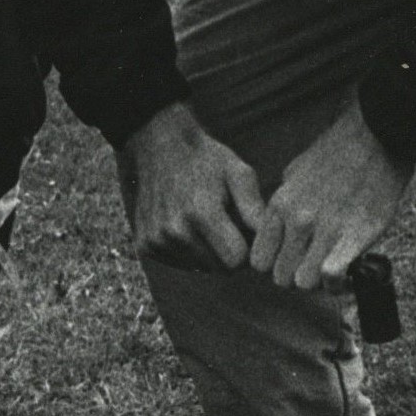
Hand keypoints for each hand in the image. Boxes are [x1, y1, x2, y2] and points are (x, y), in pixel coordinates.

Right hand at [116, 101, 263, 271]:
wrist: (161, 147)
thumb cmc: (207, 160)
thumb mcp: (238, 173)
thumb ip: (255, 208)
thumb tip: (270, 241)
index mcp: (201, 212)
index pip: (236, 260)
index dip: (248, 249)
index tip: (246, 232)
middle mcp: (175, 230)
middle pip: (218, 268)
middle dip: (229, 252)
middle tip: (227, 225)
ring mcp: (156, 239)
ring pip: (199, 267)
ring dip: (209, 252)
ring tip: (206, 223)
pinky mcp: (144, 245)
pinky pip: (180, 263)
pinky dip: (188, 251)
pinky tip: (188, 226)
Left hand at [253, 94, 411, 291]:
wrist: (377, 136)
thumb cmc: (340, 151)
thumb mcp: (296, 171)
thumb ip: (284, 202)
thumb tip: (279, 224)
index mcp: (280, 204)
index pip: (259, 259)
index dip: (276, 265)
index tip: (291, 261)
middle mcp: (296, 219)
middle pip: (281, 276)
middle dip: (297, 275)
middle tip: (315, 265)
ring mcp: (324, 229)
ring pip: (304, 283)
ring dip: (319, 282)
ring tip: (331, 269)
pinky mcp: (353, 236)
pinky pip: (330, 276)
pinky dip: (338, 283)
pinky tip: (346, 273)